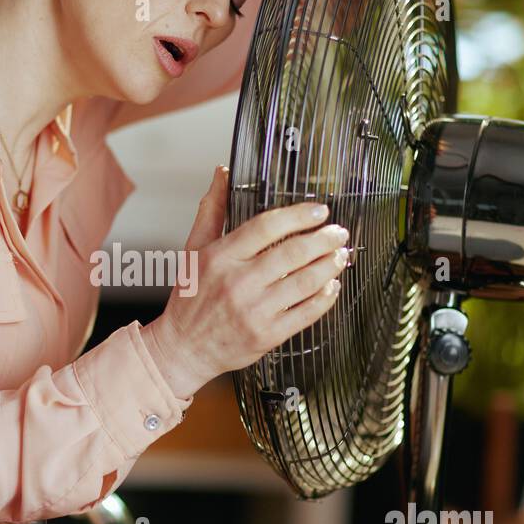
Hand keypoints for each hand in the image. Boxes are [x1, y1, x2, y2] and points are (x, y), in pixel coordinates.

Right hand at [141, 166, 348, 398]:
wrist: (183, 349)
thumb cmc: (190, 299)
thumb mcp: (193, 250)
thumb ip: (212, 211)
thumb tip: (222, 174)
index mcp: (221, 257)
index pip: (266, 226)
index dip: (299, 215)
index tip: (319, 212)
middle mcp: (238, 283)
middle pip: (292, 253)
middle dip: (324, 239)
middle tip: (338, 233)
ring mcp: (254, 311)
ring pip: (304, 282)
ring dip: (329, 266)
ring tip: (340, 256)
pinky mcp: (267, 335)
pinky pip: (305, 313)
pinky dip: (324, 298)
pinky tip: (331, 286)